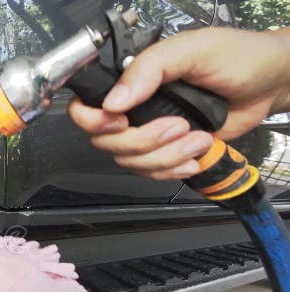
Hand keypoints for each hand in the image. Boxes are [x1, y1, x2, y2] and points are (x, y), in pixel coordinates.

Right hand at [68, 27, 289, 179]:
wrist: (270, 82)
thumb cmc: (236, 56)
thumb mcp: (191, 51)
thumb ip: (148, 69)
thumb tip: (113, 102)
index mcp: (132, 80)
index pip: (87, 107)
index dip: (93, 121)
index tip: (119, 122)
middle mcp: (134, 108)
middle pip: (108, 142)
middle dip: (144, 141)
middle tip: (178, 125)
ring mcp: (150, 133)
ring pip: (132, 162)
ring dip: (166, 157)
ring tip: (198, 138)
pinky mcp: (169, 152)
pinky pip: (153, 174)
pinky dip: (173, 170)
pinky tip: (193, 157)